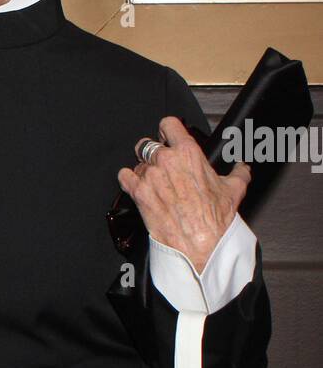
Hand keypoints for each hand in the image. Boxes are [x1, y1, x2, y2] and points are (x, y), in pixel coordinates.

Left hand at [117, 116, 250, 273]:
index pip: (169, 124)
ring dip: (143, 170)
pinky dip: (128, 180)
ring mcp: (150, 176)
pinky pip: (124, 177)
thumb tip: (242, 167)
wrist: (199, 243)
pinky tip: (136, 186)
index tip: (167, 136)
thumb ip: (239, 172)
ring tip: (154, 183)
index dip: (167, 130)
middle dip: (153, 153)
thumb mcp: (234, 190)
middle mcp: (166, 160)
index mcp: (188, 153)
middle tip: (160, 164)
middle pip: (148, 144)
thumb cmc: (214, 218)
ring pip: (137, 162)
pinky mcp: (138, 193)